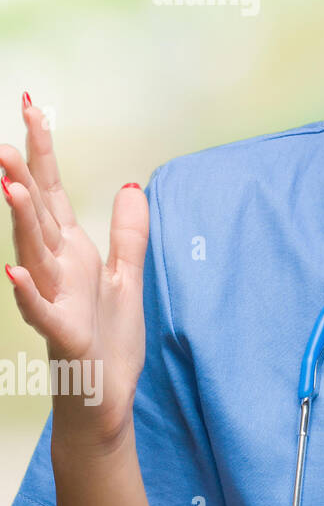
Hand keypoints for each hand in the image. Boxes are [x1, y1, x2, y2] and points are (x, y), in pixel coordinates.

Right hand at [2, 92, 148, 449]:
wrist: (102, 399)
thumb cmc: (108, 341)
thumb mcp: (126, 278)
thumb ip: (127, 233)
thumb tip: (130, 186)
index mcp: (71, 252)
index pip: (53, 192)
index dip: (43, 150)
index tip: (33, 106)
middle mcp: (57, 269)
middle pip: (37, 213)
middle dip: (23, 173)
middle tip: (3, 134)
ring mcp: (55, 299)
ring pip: (33, 252)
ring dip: (21, 219)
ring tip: (8, 183)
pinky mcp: (63, 333)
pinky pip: (41, 309)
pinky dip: (28, 289)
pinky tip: (16, 269)